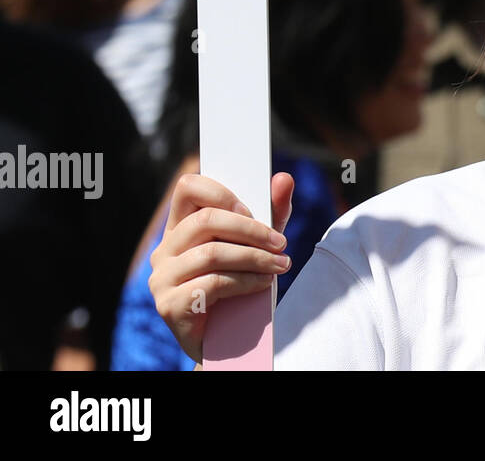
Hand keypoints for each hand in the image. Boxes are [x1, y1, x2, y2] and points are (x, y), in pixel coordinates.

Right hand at [148, 172, 294, 363]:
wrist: (227, 342)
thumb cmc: (239, 286)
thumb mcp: (257, 245)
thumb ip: (270, 213)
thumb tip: (283, 178)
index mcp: (179, 228)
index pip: (188, 188)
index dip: (221, 192)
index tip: (253, 210)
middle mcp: (165, 251)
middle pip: (205, 220)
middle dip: (251, 229)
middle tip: (280, 242)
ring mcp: (162, 279)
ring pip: (212, 253)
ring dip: (255, 258)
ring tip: (280, 265)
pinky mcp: (170, 305)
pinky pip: (213, 283)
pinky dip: (246, 281)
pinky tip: (263, 284)